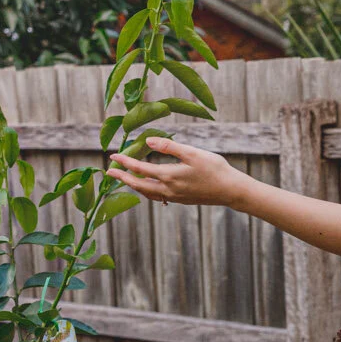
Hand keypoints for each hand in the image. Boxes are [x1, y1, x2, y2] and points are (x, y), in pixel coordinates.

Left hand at [107, 136, 243, 207]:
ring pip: (147, 193)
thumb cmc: (214, 168)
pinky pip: (157, 197)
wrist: (231, 191)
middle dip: (123, 177)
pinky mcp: (181, 200)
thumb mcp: (192, 153)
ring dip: (134, 185)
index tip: (113, 156)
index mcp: (169, 176)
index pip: (140, 169)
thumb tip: (148, 141)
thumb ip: (169, 146)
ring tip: (125, 179)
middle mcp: (168, 190)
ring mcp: (174, 197)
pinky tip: (149, 187)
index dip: (125, 162)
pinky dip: (147, 191)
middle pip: (138, 185)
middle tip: (109, 172)